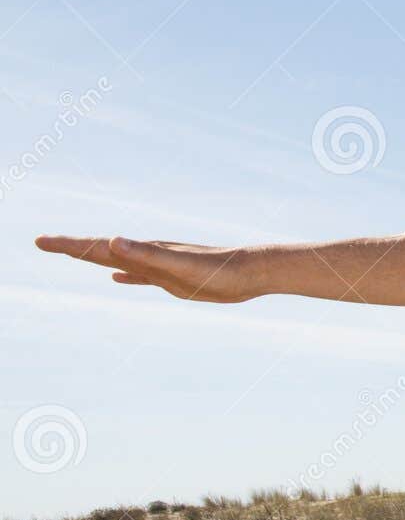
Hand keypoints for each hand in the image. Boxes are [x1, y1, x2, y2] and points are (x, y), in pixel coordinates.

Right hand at [35, 236, 261, 302]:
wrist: (249, 273)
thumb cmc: (217, 270)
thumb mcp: (179, 265)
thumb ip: (147, 255)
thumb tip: (112, 240)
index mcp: (144, 251)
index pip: (97, 246)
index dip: (68, 245)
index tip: (40, 241)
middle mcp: (148, 255)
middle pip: (101, 250)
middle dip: (70, 247)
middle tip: (41, 242)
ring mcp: (159, 266)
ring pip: (117, 261)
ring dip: (93, 258)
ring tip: (72, 253)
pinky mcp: (173, 279)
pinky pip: (141, 276)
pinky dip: (125, 275)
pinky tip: (118, 278)